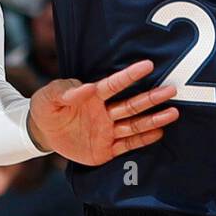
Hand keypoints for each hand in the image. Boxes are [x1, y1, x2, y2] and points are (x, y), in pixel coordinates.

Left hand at [27, 59, 177, 165]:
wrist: (41, 132)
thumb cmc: (47, 107)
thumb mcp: (48, 96)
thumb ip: (65, 91)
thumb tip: (87, 87)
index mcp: (93, 96)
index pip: (114, 84)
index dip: (130, 75)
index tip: (148, 65)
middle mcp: (105, 112)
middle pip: (132, 105)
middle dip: (151, 98)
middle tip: (172, 89)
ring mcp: (107, 131)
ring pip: (134, 124)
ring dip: (154, 119)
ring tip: (174, 113)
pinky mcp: (106, 150)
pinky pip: (127, 145)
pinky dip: (143, 140)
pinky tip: (159, 133)